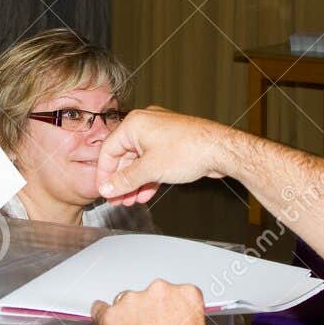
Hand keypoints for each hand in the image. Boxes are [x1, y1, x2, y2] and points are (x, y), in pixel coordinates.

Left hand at [91, 279, 207, 324]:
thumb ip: (184, 317)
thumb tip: (175, 320)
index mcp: (185, 294)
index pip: (176, 293)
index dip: (169, 308)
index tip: (166, 318)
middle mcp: (159, 290)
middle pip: (150, 294)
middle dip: (148, 310)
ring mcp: (133, 300)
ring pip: (126, 302)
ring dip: (128, 315)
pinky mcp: (111, 313)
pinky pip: (101, 309)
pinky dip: (102, 315)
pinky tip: (106, 323)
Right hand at [95, 108, 233, 205]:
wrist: (219, 149)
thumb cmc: (189, 149)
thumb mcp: (150, 169)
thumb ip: (125, 180)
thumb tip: (108, 188)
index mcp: (135, 124)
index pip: (109, 150)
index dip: (104, 173)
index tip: (104, 190)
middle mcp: (146, 126)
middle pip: (124, 156)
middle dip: (121, 181)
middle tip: (117, 199)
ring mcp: (160, 135)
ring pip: (139, 162)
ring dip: (134, 182)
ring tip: (131, 200)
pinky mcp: (172, 145)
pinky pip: (153, 162)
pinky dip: (148, 178)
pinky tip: (145, 193)